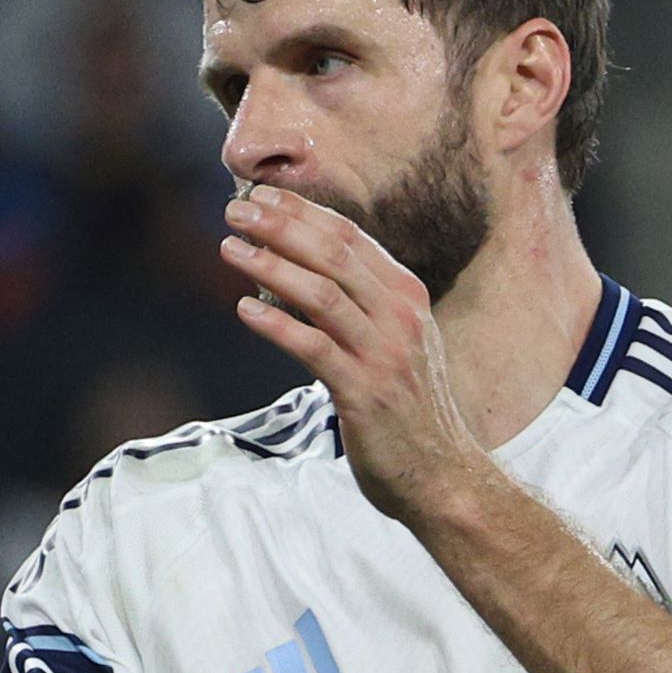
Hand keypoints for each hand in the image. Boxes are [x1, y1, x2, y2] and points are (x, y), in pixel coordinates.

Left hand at [216, 182, 493, 523]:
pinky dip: (276, 324)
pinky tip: (245, 310)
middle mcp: (399, 317)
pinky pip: (314, 347)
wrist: (441, 475)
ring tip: (230, 249)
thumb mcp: (395, 344)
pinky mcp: (364, 392)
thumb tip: (303, 276)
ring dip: (271, 265)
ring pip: (322, 292)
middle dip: (280, 226)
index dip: (303, 213)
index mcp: (406, 297)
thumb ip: (361, 308)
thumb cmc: (408, 411)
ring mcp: (384, 354)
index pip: (350, 238)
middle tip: (236, 211)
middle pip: (333, 254)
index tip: (263, 197)